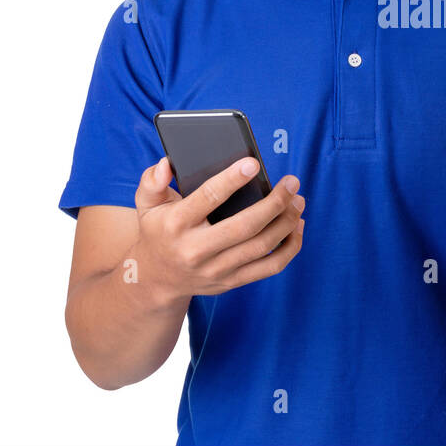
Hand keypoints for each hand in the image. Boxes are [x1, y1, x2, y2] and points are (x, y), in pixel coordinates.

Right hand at [132, 155, 305, 303]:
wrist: (156, 279)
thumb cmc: (158, 231)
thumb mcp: (147, 204)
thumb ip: (152, 181)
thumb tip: (166, 164)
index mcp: (176, 224)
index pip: (207, 198)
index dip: (231, 180)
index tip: (253, 164)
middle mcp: (196, 250)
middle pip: (244, 226)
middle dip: (274, 203)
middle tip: (292, 182)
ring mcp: (216, 269)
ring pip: (262, 247)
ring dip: (286, 222)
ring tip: (298, 200)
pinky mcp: (232, 281)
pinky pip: (270, 267)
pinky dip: (290, 247)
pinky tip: (297, 226)